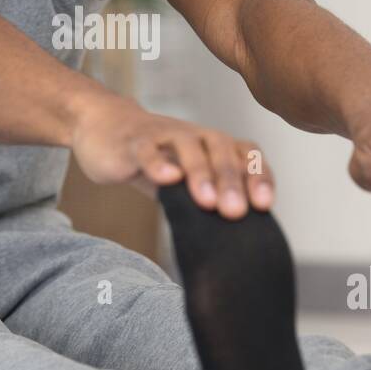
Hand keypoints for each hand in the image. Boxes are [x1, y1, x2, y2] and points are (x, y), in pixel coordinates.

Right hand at [70, 93, 274, 216]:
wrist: (106, 128)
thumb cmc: (155, 160)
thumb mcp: (186, 181)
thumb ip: (209, 200)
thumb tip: (238, 241)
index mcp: (213, 145)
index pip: (246, 153)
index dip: (259, 176)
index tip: (264, 206)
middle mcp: (194, 136)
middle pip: (220, 148)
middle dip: (230, 181)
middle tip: (235, 212)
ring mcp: (163, 136)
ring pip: (187, 145)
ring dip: (200, 172)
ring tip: (206, 202)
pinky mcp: (133, 142)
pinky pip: (147, 148)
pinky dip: (157, 163)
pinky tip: (166, 179)